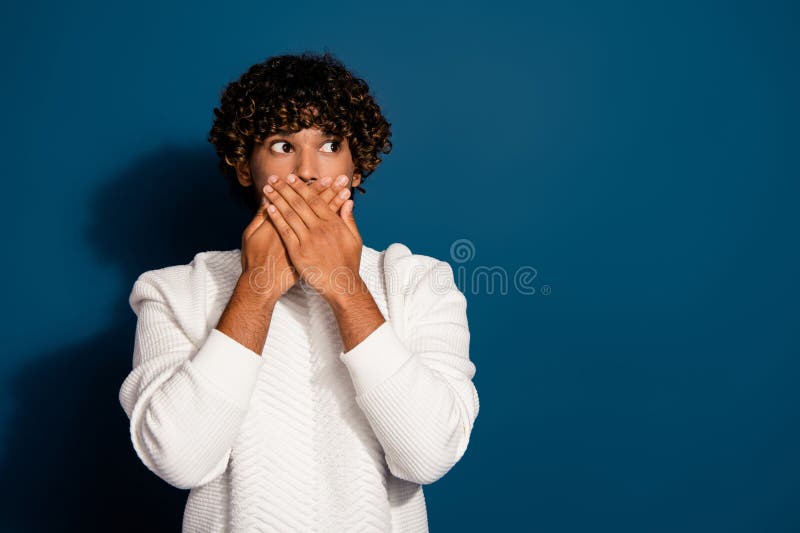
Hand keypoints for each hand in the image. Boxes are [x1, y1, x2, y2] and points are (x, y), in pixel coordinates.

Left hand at [263, 173, 362, 301]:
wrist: (341, 285)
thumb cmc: (348, 263)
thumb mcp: (354, 239)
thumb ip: (349, 219)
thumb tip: (348, 201)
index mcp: (333, 223)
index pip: (315, 199)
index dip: (302, 187)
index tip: (292, 178)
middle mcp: (320, 228)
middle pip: (300, 203)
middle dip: (286, 188)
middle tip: (275, 178)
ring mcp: (308, 240)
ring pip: (290, 214)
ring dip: (278, 199)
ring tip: (268, 188)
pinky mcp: (298, 252)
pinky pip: (285, 231)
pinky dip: (276, 218)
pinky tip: (269, 208)